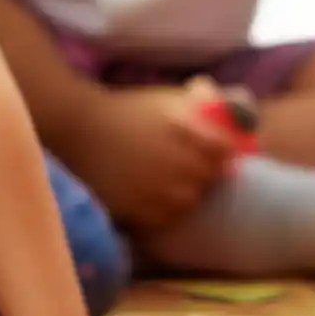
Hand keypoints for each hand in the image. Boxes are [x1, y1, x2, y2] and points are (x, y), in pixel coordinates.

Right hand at [59, 78, 236, 230]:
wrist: (76, 127)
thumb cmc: (127, 109)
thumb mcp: (166, 97)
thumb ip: (204, 98)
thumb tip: (238, 105)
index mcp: (183, 127)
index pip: (225, 150)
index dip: (228, 153)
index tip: (223, 154)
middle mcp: (172, 158)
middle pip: (210, 178)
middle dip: (209, 174)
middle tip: (200, 171)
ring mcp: (153, 184)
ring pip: (190, 201)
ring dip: (189, 195)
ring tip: (179, 186)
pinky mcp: (132, 205)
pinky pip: (164, 218)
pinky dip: (166, 211)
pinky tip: (159, 199)